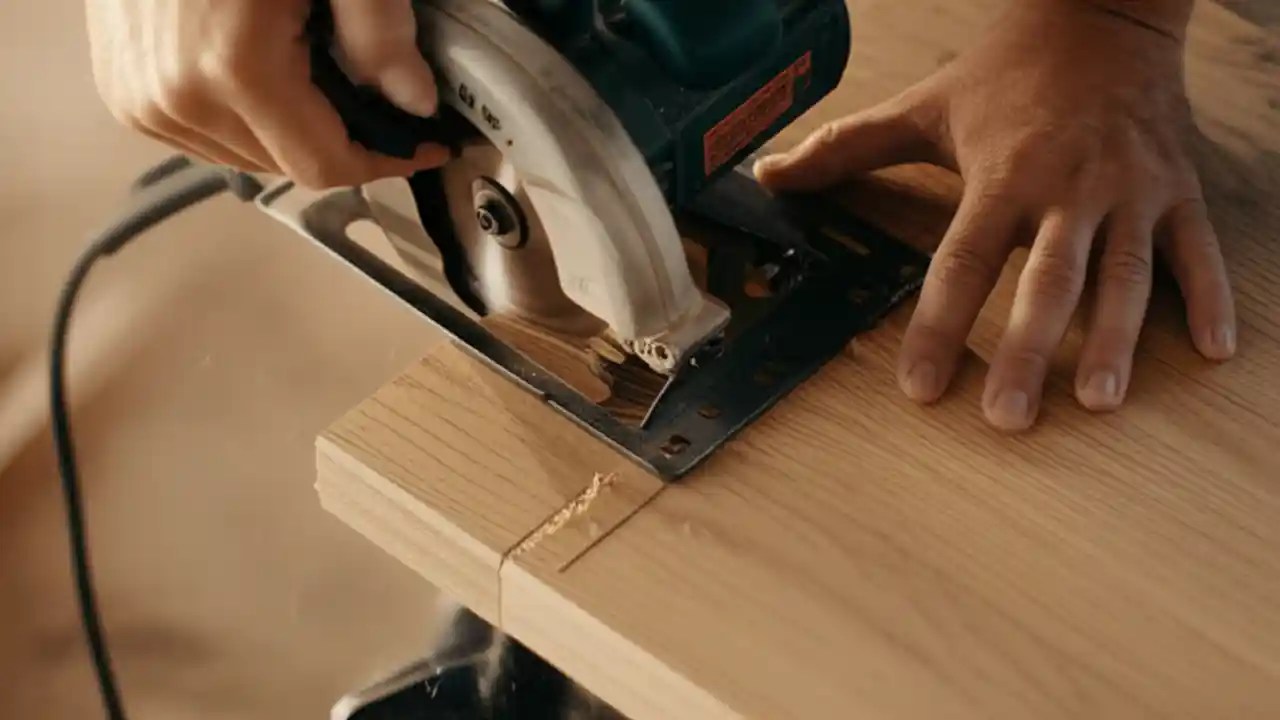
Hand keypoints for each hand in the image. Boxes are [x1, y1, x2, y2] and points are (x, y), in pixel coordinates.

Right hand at [88, 0, 447, 186]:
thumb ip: (379, 30)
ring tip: (306, 59)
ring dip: (290, 128)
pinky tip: (264, 63)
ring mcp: (140, 97)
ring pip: (246, 157)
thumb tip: (416, 102)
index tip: (424, 143)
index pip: (325, 165)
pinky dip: (245, 117)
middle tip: (371, 86)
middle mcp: (176, 97)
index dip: (385, 159)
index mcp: (233, 69)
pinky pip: (204, 136)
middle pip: (287, 165)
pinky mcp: (123, 89)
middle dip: (340, 136)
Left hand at [755, 0, 1235, 430]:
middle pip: (1046, 281)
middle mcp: (1069, 187)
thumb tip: (770, 174)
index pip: (963, 261)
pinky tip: (1215, 351)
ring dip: (1115, 341)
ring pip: (1126, 276)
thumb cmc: (1007, 72)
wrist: (1104, 11)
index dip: (938, 326)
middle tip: (1007, 417)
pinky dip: (1211, 298)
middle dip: (1025, 352)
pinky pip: (1198, 250)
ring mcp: (1130, 191)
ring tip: (1098, 401)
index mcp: (1004, 174)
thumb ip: (847, 148)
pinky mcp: (1178, 189)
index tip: (919, 386)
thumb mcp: (924, 106)